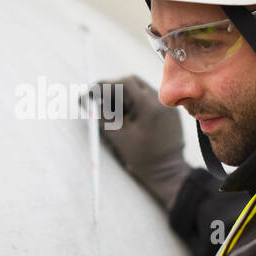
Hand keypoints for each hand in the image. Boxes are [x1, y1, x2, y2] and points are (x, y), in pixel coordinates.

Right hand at [96, 75, 190, 208]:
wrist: (167, 172)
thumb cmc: (141, 157)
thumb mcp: (117, 136)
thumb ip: (100, 116)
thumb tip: (86, 99)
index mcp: (149, 106)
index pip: (123, 84)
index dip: (105, 86)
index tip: (92, 91)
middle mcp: (160, 101)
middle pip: (133, 83)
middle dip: (114, 89)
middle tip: (100, 99)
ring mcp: (167, 105)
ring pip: (141, 90)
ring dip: (125, 96)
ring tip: (115, 113)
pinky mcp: (169, 111)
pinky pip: (149, 99)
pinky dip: (136, 103)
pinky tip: (128, 117)